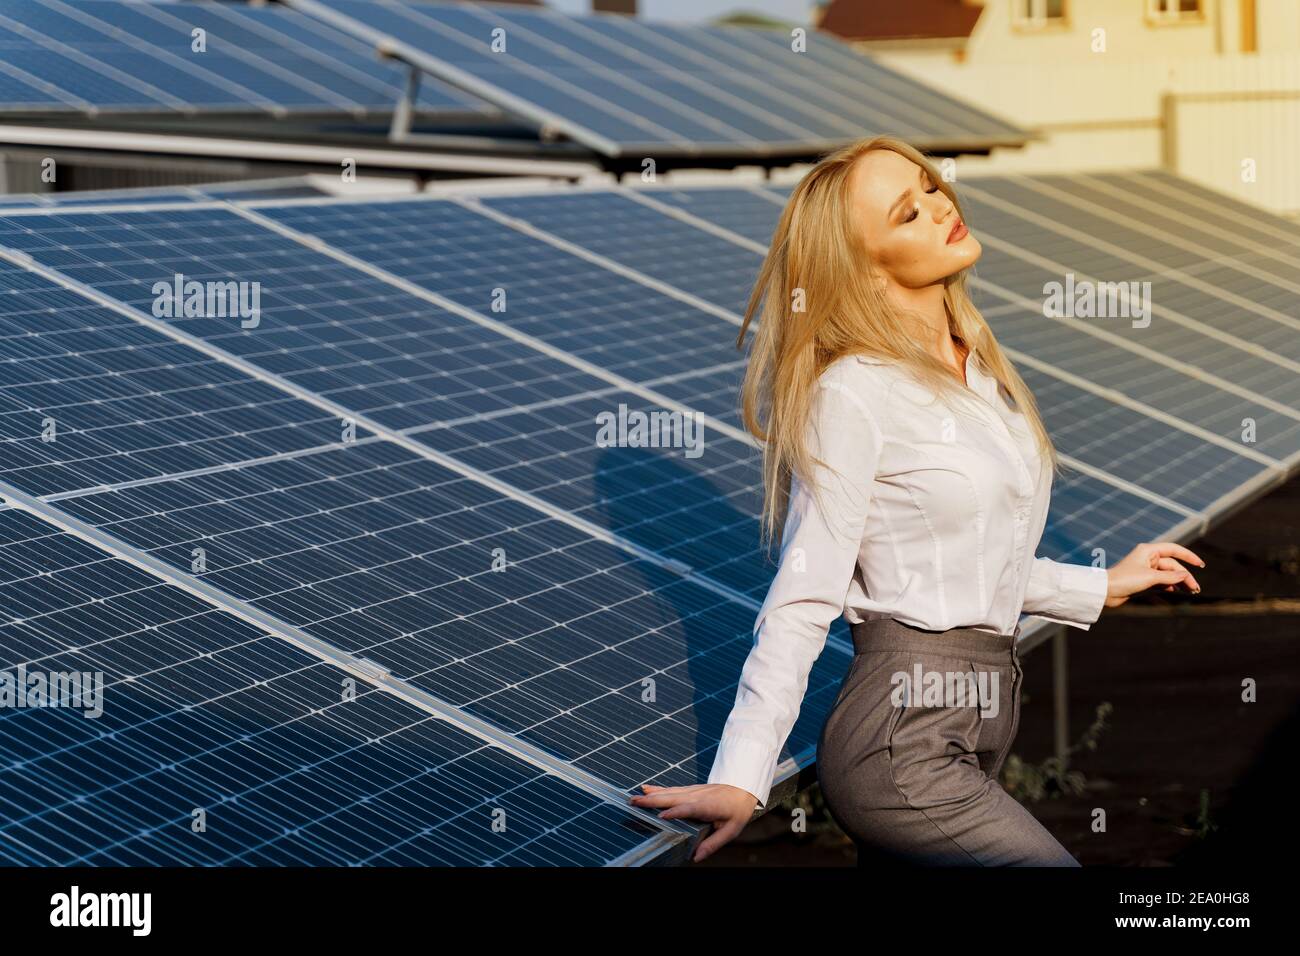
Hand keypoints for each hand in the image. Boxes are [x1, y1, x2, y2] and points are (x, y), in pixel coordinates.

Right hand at [629, 783, 758, 862]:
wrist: (743, 788)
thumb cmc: (738, 809)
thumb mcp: (731, 830)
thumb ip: (713, 844)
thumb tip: (697, 857)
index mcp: (706, 806)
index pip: (688, 809)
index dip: (675, 812)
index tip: (661, 817)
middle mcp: (696, 796)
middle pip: (672, 798)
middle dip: (653, 801)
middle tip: (635, 803)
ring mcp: (692, 791)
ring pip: (669, 792)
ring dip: (651, 795)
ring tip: (635, 797)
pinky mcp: (690, 789)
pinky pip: (672, 789)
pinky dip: (658, 788)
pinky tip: (646, 788)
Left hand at [1104, 541, 1204, 608]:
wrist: (1106, 591)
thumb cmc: (1125, 580)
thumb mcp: (1150, 577)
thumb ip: (1170, 576)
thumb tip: (1186, 575)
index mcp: (1148, 551)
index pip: (1173, 549)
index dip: (1188, 556)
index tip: (1200, 564)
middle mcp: (1148, 558)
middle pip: (1173, 565)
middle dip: (1185, 576)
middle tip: (1196, 589)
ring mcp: (1146, 569)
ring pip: (1168, 575)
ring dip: (1179, 582)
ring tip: (1191, 592)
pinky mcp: (1143, 580)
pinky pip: (1161, 582)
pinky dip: (1169, 587)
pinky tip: (1177, 592)